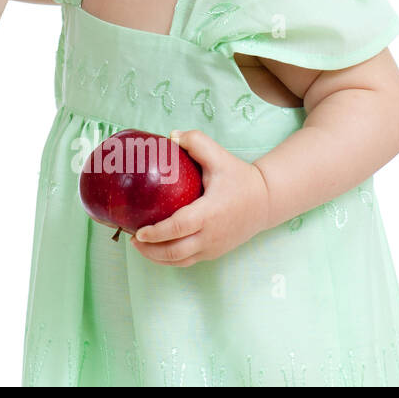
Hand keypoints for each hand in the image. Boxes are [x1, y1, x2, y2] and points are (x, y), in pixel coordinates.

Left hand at [129, 129, 270, 266]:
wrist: (266, 201)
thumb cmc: (239, 178)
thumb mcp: (220, 156)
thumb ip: (196, 142)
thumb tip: (171, 136)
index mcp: (210, 213)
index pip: (179, 227)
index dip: (157, 233)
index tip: (139, 232)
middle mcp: (211, 235)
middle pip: (175, 251)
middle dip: (150, 249)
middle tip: (132, 238)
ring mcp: (213, 247)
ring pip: (180, 261)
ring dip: (157, 257)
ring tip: (139, 245)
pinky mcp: (215, 253)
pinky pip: (188, 261)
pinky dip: (169, 259)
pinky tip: (156, 249)